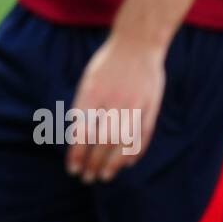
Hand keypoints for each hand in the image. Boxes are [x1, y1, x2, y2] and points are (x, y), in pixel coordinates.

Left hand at [65, 35, 164, 183]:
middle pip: (101, 142)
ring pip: (122, 143)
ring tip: (104, 176)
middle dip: (92, 163)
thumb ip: (84, 107)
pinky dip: (134, 152)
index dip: (77, 154)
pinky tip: (126, 164)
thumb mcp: (88, 81)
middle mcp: (112, 102)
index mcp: (92, 94)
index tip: (72, 169)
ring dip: (112, 164)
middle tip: (87, 177)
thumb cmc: (108, 64)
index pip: (82, 133)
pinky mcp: (150, 108)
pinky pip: (142, 136)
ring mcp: (133, 106)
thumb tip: (77, 135)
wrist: (137, 44)